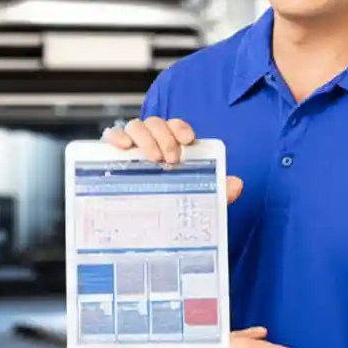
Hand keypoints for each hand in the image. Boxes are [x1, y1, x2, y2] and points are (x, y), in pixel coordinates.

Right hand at [103, 117, 242, 204]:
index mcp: (169, 144)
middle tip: (170, 159)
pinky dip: (116, 136)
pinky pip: (111, 136)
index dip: (180, 128)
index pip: (175, 125)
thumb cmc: (169, 201)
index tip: (187, 141)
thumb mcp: (196, 197)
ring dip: (144, 137)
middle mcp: (150, 141)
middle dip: (163, 137)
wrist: (144, 223)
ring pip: (135, 126)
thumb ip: (219, 190)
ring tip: (151, 158)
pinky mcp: (112, 154)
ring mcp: (130, 146)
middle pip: (154, 124)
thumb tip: (236, 185)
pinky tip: (123, 147)